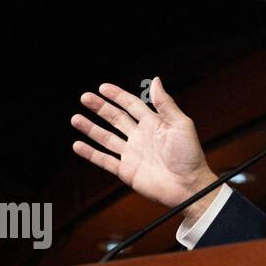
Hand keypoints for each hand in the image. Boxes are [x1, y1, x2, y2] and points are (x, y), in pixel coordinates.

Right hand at [71, 77, 217, 219]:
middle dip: (100, 108)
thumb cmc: (189, 155)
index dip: (117, 96)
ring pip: (106, 138)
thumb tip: (156, 80)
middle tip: (85, 97)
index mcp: (154, 124)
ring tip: (75, 118)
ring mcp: (132, 154)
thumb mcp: (180, 124)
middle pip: (116, 118)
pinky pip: (104, 160)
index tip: (102, 87)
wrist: (188, 185)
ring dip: (91, 128)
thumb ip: (165, 103)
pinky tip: (77, 145)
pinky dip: (90, 153)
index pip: (132, 105)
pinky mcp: (126, 171)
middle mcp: (141, 137)